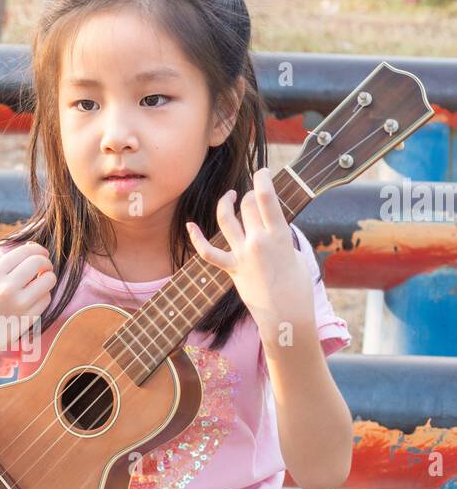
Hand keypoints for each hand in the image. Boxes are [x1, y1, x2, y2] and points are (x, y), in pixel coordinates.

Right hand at [0, 242, 56, 362]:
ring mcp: (18, 305)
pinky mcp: (27, 319)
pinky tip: (33, 298)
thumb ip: (2, 259)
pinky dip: (43, 296)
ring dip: (47, 278)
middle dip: (45, 262)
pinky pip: (46, 299)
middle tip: (43, 266)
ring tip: (39, 282)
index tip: (40, 253)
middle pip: (40, 263)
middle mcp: (6, 288)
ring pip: (48, 280)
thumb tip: (30, 248)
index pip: (26, 251)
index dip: (38, 250)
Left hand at [184, 167, 314, 337]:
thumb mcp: (295, 253)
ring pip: (227, 219)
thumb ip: (281, 236)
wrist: (287, 316)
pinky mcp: (232, 269)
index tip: (262, 172)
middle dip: (251, 194)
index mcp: (279, 235)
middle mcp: (258, 241)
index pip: (266, 197)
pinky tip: (190, 226)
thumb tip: (272, 225)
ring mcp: (242, 255)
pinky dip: (197, 238)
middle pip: (248, 204)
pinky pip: (209, 252)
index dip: (262, 178)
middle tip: (256, 195)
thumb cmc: (298, 286)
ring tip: (231, 196)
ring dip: (226, 203)